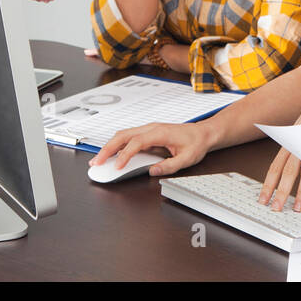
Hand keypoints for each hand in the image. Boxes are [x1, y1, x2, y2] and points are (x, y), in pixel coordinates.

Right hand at [91, 122, 214, 176]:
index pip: (136, 142)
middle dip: (107, 149)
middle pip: (123, 135)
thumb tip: (152, 171)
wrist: (203, 133)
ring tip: (98, 160)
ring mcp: (148, 129)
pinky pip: (128, 137)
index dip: (125, 155)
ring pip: (123, 135)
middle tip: (96, 163)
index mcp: (160, 132)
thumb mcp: (187, 158)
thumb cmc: (196, 143)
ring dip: (109, 146)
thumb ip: (170, 166)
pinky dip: (116, 145)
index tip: (117, 167)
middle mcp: (151, 128)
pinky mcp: (148, 133)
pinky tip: (110, 155)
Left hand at [256, 83, 300, 211]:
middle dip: (281, 192)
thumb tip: (280, 168)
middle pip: (288, 171)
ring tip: (299, 207)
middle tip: (277, 209)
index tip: (263, 200)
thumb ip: (291, 148)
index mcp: (291, 142)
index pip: (275, 167)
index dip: (268, 184)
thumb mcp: (299, 131)